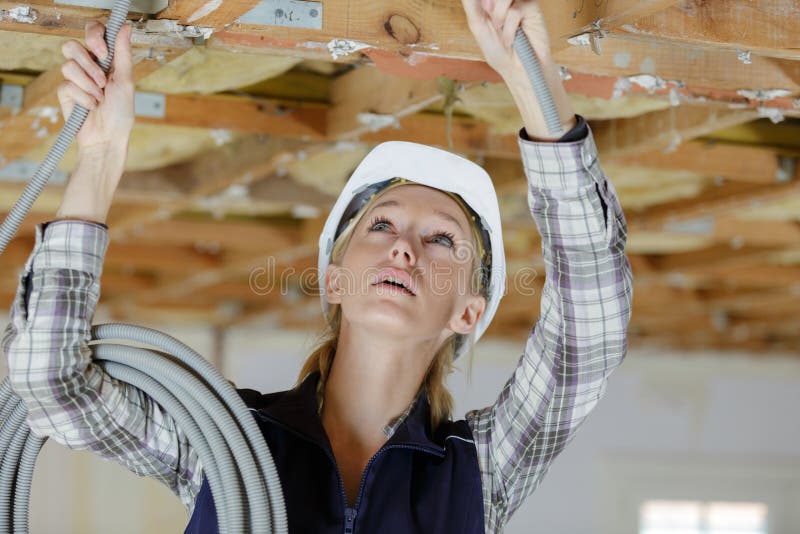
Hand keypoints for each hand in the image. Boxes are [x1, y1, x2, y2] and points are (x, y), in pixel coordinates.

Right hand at [57, 20, 134, 150]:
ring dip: (89, 84)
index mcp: (104, 59)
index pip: (92, 32)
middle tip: (102, 81)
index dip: (93, 36)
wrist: (107, 137)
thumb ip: (123, 54)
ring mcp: (74, 79)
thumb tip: (125, 27)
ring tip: (100, 98)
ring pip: (68, 65)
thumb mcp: (126, 81)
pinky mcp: (64, 92)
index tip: (102, 52)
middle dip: (88, 64)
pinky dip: (83, 97)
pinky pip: (67, 85)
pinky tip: (91, 107)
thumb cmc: (120, 112)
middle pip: (71, 46)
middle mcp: (87, 66)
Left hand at [462, 0, 575, 138]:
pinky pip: (515, 10)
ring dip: (498, 15)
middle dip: (488, 4)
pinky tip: (510, 40)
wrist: (517, 70)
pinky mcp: (531, 8)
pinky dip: (509, 29)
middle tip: (488, 13)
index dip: (482, 0)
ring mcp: (519, 1)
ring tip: (499, 28)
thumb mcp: (478, 27)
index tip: (482, 10)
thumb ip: (472, 6)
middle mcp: (505, 0)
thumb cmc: (498, 52)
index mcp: (491, 1)